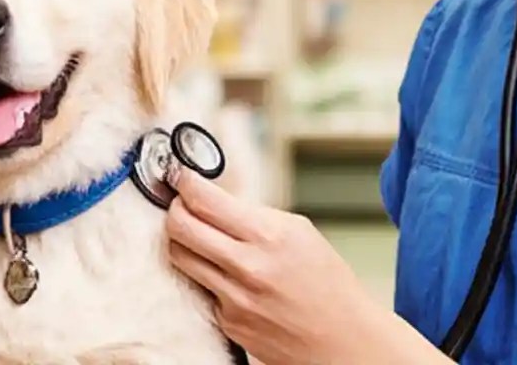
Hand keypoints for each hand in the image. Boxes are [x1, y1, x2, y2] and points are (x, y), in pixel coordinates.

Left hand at [165, 168, 394, 363]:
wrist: (341, 339)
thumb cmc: (327, 284)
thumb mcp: (300, 232)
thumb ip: (257, 216)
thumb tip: (219, 203)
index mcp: (269, 236)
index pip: (205, 200)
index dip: (185, 183)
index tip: (182, 177)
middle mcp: (247, 267)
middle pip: (179, 226)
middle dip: (175, 208)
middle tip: (182, 203)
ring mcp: (234, 298)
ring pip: (179, 256)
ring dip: (182, 240)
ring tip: (196, 234)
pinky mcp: (227, 322)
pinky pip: (200, 288)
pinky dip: (207, 275)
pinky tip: (226, 273)